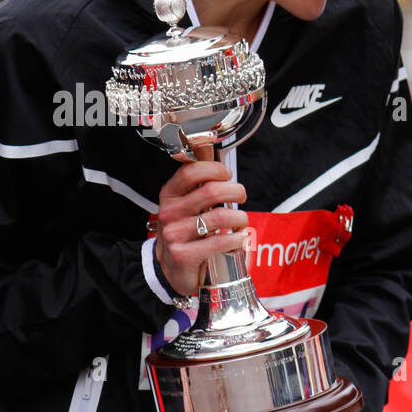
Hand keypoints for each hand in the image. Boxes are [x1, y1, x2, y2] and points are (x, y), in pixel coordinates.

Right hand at [154, 157, 248, 296]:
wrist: (170, 268)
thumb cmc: (185, 231)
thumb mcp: (186, 203)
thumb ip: (198, 179)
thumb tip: (206, 143)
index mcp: (170, 195)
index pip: (191, 172)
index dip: (215, 169)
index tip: (227, 175)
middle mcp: (169, 212)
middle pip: (211, 191)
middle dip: (236, 191)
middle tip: (242, 197)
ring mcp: (175, 234)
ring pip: (220, 217)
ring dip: (240, 218)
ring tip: (241, 221)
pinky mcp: (184, 255)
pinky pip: (220, 242)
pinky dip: (237, 239)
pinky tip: (240, 238)